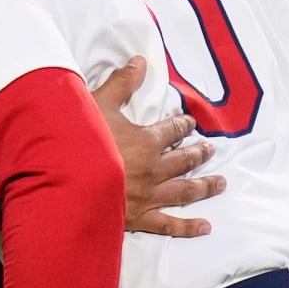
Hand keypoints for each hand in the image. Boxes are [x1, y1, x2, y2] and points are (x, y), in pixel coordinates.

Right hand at [91, 56, 224, 237]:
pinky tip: (205, 227)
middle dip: (199, 153)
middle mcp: (155, 168)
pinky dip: (189, 227)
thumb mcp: (98, 104)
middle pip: (184, 159)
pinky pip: (169, 224)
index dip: (183, 125)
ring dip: (204, 185)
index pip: (172, 130)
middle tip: (210, 150)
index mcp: (147, 140)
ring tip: (220, 182)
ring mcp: (150, 195)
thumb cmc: (81, 140)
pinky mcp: (141, 217)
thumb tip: (140, 60)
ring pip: (185, 190)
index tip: (190, 123)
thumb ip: (122, 83)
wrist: (68, 180)